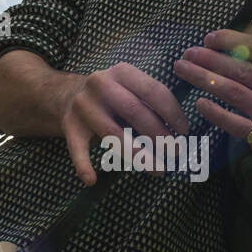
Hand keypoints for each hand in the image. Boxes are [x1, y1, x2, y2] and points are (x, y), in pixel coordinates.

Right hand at [58, 63, 190, 184]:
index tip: (184, 131)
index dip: (172, 112)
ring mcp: (83, 106)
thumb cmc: (112, 95)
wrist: (67, 95)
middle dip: (159, 134)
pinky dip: (83, 165)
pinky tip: (91, 180)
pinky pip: (76, 149)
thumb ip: (151, 101)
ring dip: (138, 155)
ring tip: (158, 170)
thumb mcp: (130, 87)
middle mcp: (100, 84)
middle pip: (135, 112)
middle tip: (175, 152)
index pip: (153, 90)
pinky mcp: (69, 126)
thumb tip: (181, 129)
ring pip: (113, 133)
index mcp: (121, 71)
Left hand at [172, 30, 251, 163]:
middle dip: (212, 59)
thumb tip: (230, 36)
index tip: (208, 38)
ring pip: (236, 93)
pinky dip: (217, 113)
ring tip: (184, 70)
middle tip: (188, 54)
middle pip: (244, 71)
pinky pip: (237, 123)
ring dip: (206, 79)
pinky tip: (200, 102)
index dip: (231, 41)